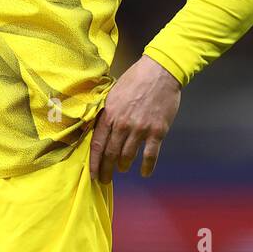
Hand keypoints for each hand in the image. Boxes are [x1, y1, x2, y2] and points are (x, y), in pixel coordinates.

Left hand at [89, 55, 181, 181]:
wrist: (160, 71)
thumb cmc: (135, 79)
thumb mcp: (113, 93)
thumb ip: (106, 113)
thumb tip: (97, 129)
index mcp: (109, 114)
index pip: (97, 144)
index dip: (94, 162)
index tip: (92, 174)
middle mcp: (123, 124)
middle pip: (111, 154)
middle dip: (106, 170)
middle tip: (105, 180)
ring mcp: (140, 129)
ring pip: (128, 156)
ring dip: (123, 165)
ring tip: (122, 168)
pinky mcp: (157, 131)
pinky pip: (150, 155)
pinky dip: (146, 166)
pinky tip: (144, 172)